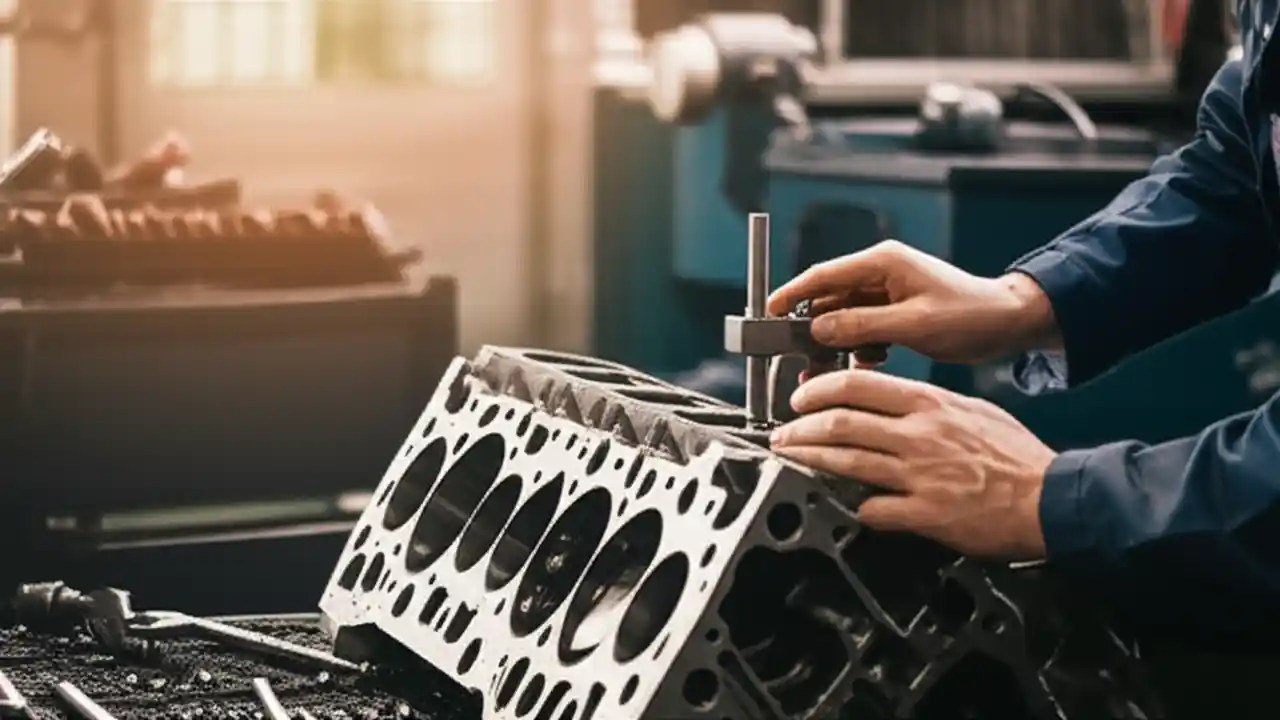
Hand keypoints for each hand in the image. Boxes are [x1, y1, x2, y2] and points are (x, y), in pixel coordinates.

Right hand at [767, 240, 1059, 363]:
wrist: (1008, 323)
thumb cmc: (970, 315)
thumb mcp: (912, 325)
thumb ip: (861, 326)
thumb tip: (818, 328)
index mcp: (883, 263)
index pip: (823, 275)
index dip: (791, 293)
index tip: (768, 311)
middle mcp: (881, 272)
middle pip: (829, 298)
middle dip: (812, 327)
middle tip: (797, 353)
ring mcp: (887, 291)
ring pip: (843, 317)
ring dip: (836, 341)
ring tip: (830, 366)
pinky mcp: (894, 310)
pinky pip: (862, 328)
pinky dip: (859, 346)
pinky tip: (869, 360)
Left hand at [770, 369, 1054, 558]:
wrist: (1052, 497)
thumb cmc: (1016, 457)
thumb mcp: (972, 411)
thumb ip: (927, 408)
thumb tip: (891, 407)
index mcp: (930, 404)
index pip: (858, 385)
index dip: (818, 392)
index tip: (801, 400)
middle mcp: (919, 435)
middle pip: (840, 423)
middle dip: (799, 428)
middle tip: (783, 433)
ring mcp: (919, 474)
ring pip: (845, 461)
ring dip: (809, 460)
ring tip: (791, 459)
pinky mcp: (925, 513)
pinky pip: (873, 509)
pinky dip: (856, 506)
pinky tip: (849, 505)